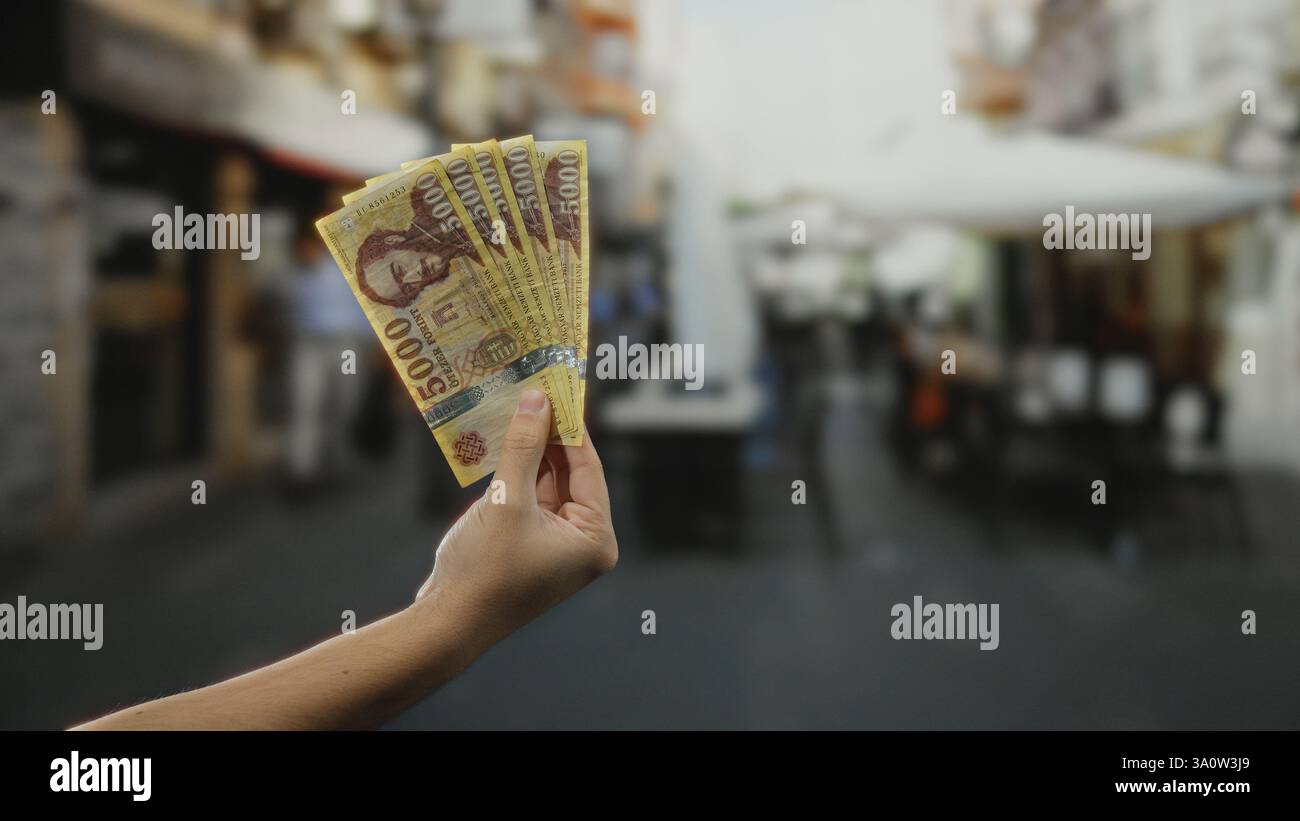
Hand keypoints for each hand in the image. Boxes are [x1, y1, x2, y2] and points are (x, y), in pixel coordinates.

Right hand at [416, 389, 617, 646]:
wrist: (447, 624)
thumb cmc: (484, 568)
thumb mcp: (507, 500)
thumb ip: (524, 447)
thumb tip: (537, 400)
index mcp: (596, 538)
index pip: (587, 467)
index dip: (568, 424)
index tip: (555, 386)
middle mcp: (584, 543)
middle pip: (569, 473)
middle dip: (548, 434)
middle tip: (533, 389)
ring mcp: (556, 546)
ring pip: (547, 483)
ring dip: (530, 450)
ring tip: (516, 405)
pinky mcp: (529, 545)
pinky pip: (529, 498)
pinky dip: (516, 472)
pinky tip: (502, 439)